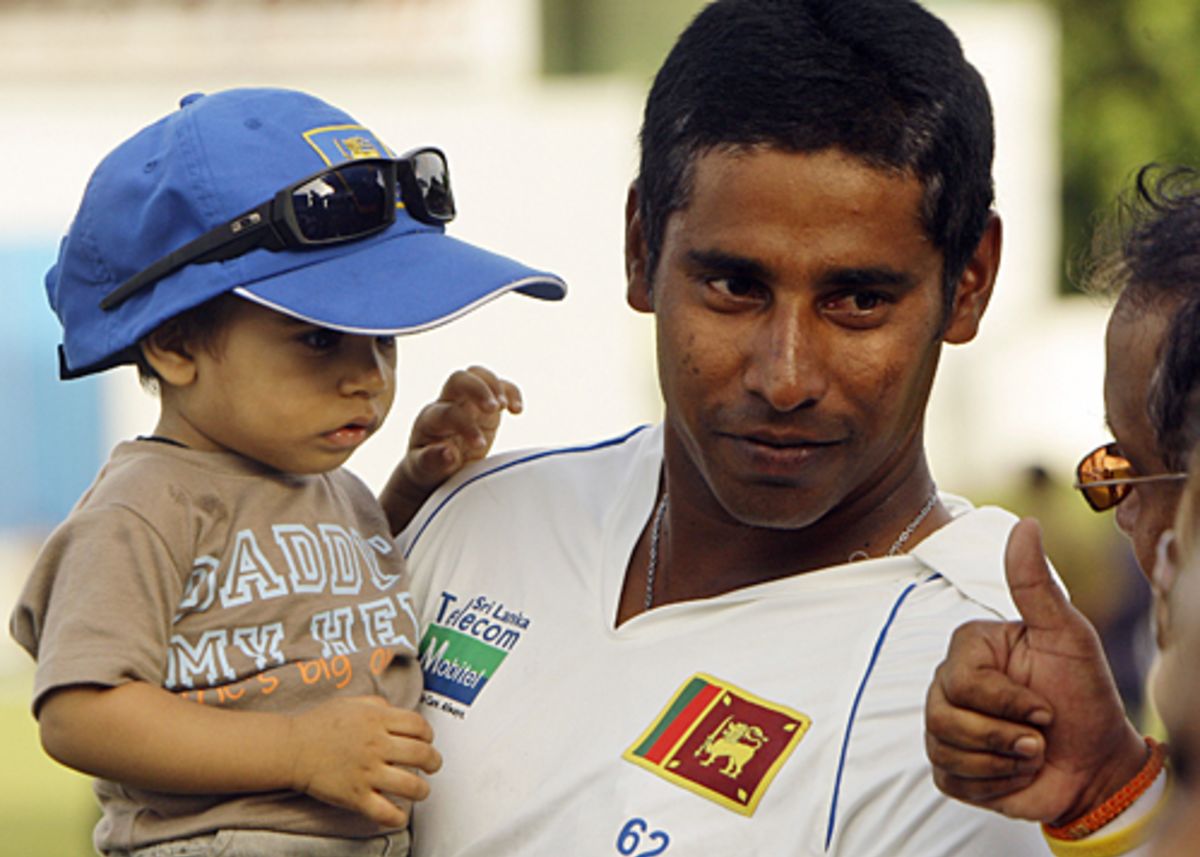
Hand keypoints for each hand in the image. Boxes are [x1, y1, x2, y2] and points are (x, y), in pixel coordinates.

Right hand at [288, 696, 441, 827]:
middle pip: (422, 754)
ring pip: (410, 785)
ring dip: (422, 790)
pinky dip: (397, 817)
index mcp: (377, 720)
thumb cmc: (318, 725)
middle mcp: (376, 745)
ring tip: (420, 790)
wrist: (291, 748)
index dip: (429, 735)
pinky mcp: (355, 796)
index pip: (419, 726)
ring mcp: (366, 772)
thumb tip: (396, 710)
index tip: (427, 741)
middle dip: (433, 762)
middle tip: (432, 765)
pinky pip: (384, 812)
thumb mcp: (351, 702)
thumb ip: (378, 704)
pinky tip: (400, 815)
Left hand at [381, 366, 521, 532]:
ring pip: (478, 375)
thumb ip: (432, 462)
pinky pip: (499, 387)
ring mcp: (467, 402)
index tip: (480, 446)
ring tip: (505, 406)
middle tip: (495, 407)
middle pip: (459, 379)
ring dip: (495, 386)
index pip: (448, 412)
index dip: (466, 425)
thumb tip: (448, 452)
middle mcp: (446, 404)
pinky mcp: (485, 406)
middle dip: (479, 389)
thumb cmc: (429, 469)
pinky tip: (517, 410)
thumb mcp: (425, 471)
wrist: (437, 468)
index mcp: (429, 420)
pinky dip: (511, 392)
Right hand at [925, 518, 1145, 823]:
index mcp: (970, 649)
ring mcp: (945, 726)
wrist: (1098, 767)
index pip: (960, 679)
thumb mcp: (1067, 637)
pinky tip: (1014, 773)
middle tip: (1041, 736)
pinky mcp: (950, 768)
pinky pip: (948, 779)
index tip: (1044, 707)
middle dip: (1005, 735)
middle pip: (944, 715)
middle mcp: (949, 684)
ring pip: (944, 747)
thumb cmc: (1086, 697)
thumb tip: (1024, 524)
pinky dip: (990, 784)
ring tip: (1031, 754)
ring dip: (1002, 761)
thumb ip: (1036, 584)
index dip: (1005, 701)